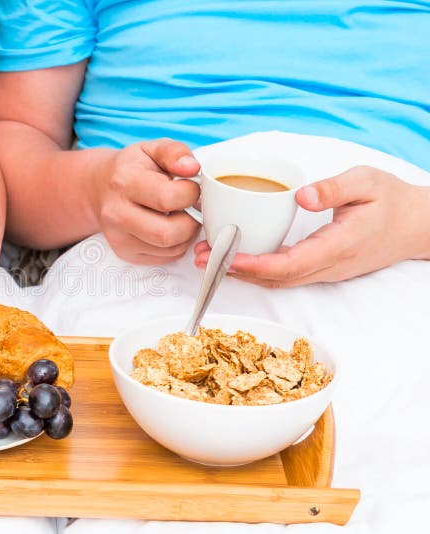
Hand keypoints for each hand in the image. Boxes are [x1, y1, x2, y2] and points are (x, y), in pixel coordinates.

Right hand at [97, 138, 201, 263]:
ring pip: (170, 248)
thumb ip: (174, 152)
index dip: (191, 193)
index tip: (191, 187)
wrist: (100, 188)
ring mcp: (119, 238)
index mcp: (124, 182)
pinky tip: (170, 226)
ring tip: (181, 215)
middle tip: (192, 207)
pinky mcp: (126, 253)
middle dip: (191, 221)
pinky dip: (177, 244)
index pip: (167, 198)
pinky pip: (166, 257)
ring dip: (186, 234)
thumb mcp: (151, 149)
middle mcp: (116, 214)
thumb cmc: (132, 168)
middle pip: (167, 233)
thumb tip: (192, 168)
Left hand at [194, 166, 429, 286]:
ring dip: (241, 272)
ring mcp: (324, 271)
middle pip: (275, 279)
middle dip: (235, 272)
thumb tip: (301, 196)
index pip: (289, 265)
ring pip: (277, 280)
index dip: (254, 265)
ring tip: (207, 257)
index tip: (225, 258)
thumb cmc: (391, 200)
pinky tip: (235, 255)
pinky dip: (256, 268)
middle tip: (201, 257)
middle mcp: (328, 266)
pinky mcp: (320, 268)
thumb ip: (335, 189)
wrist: (417, 225)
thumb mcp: (368, 183)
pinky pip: (283, 274)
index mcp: (338, 247)